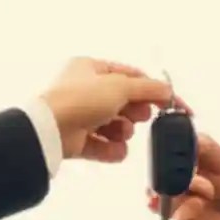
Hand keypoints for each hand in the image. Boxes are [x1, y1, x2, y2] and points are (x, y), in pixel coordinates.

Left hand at [40, 58, 169, 160]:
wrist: (48, 130)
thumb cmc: (79, 99)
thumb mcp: (121, 86)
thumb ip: (149, 89)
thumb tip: (168, 91)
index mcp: (90, 68)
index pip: (130, 75)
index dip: (152, 89)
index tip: (172, 104)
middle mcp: (84, 90)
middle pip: (124, 102)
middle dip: (134, 112)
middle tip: (138, 116)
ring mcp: (79, 116)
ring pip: (115, 126)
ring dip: (122, 131)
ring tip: (119, 133)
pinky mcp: (76, 141)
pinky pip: (103, 146)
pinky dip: (111, 150)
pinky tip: (115, 151)